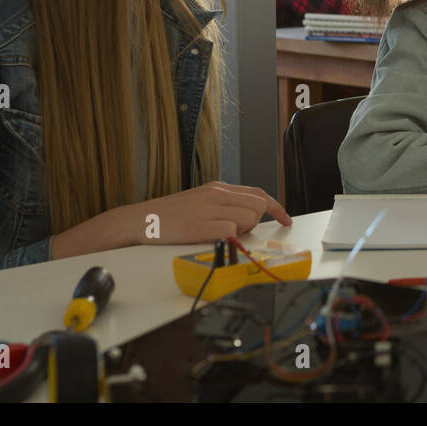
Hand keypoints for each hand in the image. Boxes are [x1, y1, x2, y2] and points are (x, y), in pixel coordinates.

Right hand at [116, 181, 291, 245]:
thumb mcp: (200, 202)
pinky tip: (211, 237)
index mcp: (217, 187)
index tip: (286, 220)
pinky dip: (228, 238)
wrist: (139, 221)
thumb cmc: (170, 216)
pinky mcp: (200, 225)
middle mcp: (216, 193)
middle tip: (235, 230)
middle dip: (254, 222)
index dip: (277, 207)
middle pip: (258, 206)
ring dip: (241, 230)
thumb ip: (224, 205)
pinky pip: (231, 231)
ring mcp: (208, 208)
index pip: (258, 193)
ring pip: (248, 218)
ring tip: (219, 232)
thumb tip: (246, 219)